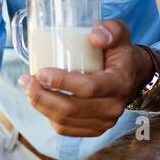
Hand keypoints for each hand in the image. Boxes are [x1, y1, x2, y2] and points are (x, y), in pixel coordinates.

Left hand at [18, 19, 141, 136]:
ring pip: (64, 121)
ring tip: (28, 88)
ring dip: (40, 106)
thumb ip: (111, 29)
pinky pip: (64, 129)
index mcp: (120, 83)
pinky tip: (41, 101)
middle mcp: (114, 107)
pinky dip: (48, 116)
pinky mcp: (95, 130)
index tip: (41, 72)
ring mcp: (105, 122)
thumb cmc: (120, 52)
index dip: (62, 82)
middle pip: (71, 109)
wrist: (133, 75)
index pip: (89, 88)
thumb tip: (93, 36)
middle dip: (42, 96)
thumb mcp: (119, 33)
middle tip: (26, 80)